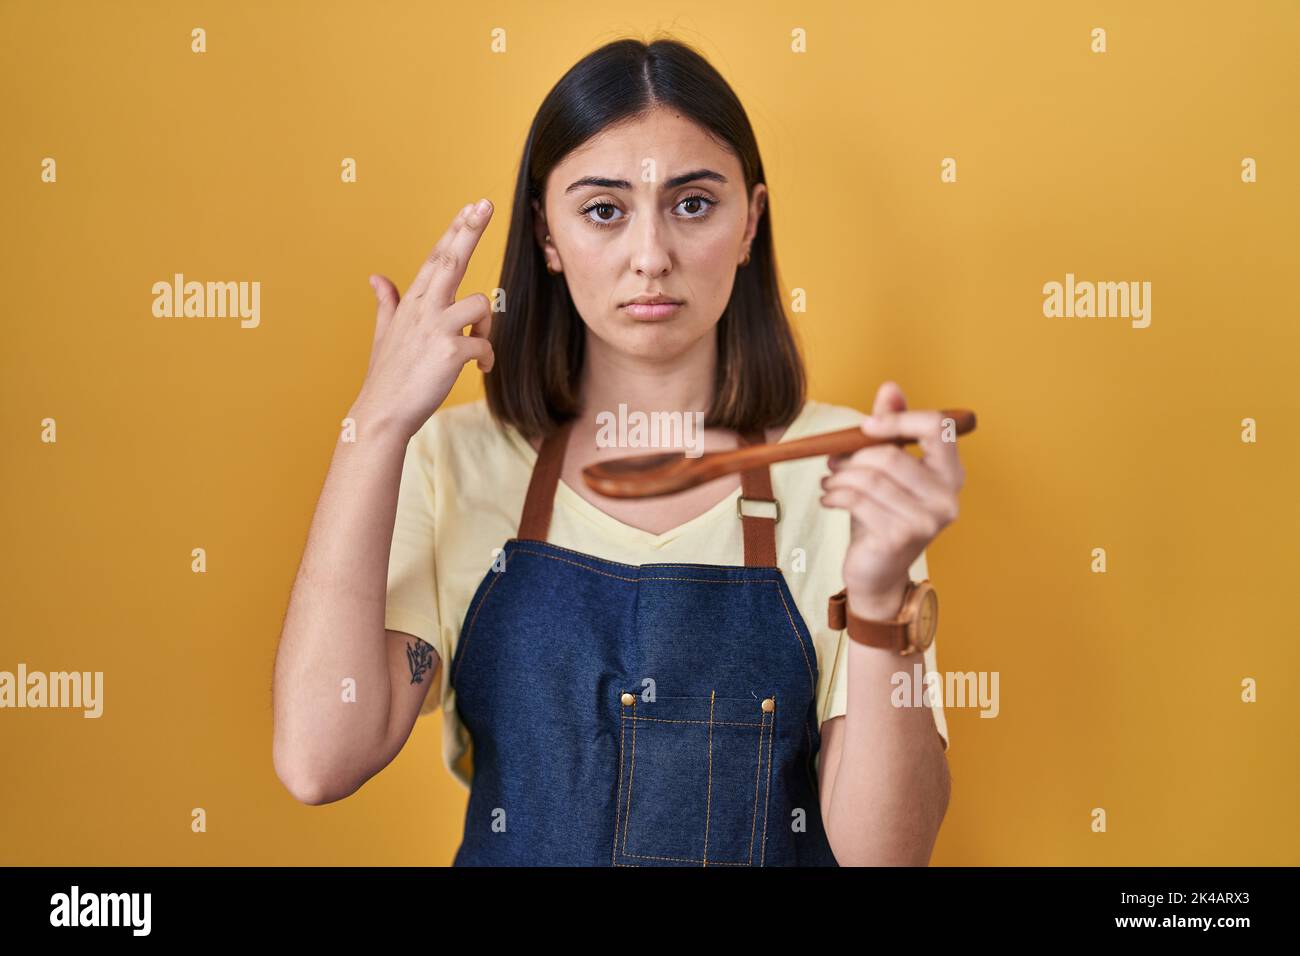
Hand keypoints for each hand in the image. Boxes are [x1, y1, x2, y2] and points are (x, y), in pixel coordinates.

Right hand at [352, 198, 496, 439]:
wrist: (383, 414)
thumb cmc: (388, 376)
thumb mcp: (384, 333)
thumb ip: (386, 302)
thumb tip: (376, 277)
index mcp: (411, 302)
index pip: (436, 258)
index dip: (455, 231)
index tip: (471, 206)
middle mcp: (423, 309)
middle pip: (451, 260)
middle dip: (469, 230)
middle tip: (486, 204)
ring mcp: (436, 328)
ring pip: (481, 303)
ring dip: (487, 324)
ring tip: (476, 346)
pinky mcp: (450, 352)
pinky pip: (484, 343)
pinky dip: (487, 357)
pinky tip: (480, 367)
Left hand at [819, 381, 965, 619]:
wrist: (878, 572)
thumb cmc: (883, 514)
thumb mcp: (888, 469)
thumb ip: (892, 427)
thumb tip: (890, 387)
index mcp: (951, 473)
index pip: (936, 427)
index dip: (898, 419)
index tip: (866, 425)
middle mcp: (948, 497)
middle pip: (892, 455)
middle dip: (854, 455)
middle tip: (834, 461)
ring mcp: (927, 520)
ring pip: (871, 478)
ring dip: (840, 477)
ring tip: (829, 482)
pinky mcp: (901, 537)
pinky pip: (859, 501)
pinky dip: (836, 495)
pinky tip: (829, 499)